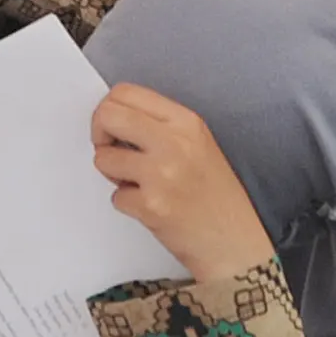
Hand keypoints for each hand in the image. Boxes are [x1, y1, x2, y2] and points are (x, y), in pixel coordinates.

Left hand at [92, 85, 274, 285]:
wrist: (235, 244)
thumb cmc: (217, 196)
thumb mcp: (198, 144)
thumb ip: (160, 125)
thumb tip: (112, 117)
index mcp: (186, 121)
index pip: (125, 92)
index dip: (109, 110)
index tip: (113, 129)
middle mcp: (174, 142)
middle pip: (108, 115)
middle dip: (99, 134)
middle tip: (112, 152)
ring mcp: (162, 174)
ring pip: (103, 158)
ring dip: (113, 174)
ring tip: (139, 184)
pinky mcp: (151, 205)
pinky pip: (115, 197)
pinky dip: (128, 205)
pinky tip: (152, 208)